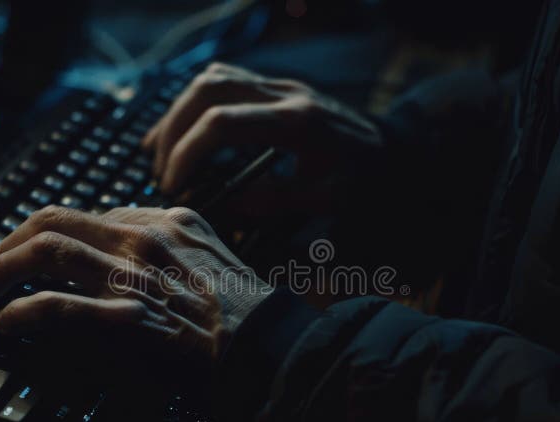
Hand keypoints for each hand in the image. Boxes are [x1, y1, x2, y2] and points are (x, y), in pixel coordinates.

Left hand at [0, 206, 270, 364]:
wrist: (268, 342)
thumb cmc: (247, 307)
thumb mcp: (213, 254)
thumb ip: (174, 242)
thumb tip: (137, 242)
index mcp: (166, 221)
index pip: (93, 213)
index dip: (57, 231)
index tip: (43, 249)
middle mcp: (143, 239)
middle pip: (56, 218)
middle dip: (13, 238)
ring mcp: (132, 276)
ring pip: (46, 251)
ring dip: (2, 268)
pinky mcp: (126, 318)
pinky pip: (57, 307)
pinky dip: (22, 311)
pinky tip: (7, 322)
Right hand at [143, 62, 383, 194]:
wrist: (400, 149)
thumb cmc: (369, 179)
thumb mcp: (328, 200)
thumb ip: (274, 203)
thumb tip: (221, 206)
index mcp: (297, 122)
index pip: (222, 122)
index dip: (188, 153)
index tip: (174, 186)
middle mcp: (285, 93)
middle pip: (208, 89)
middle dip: (173, 130)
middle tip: (160, 171)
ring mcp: (280, 85)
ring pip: (212, 78)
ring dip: (178, 113)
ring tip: (159, 152)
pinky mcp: (277, 89)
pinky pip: (225, 81)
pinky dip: (194, 105)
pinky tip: (181, 131)